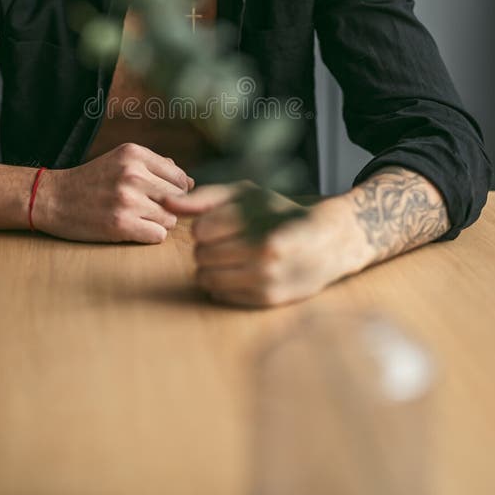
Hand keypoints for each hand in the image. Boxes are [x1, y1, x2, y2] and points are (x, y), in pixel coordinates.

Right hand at [32, 143, 193, 243]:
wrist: (52, 198)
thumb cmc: (91, 181)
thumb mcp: (120, 160)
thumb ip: (155, 166)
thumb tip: (189, 181)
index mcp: (135, 154)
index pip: (179, 177)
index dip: (175, 190)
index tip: (161, 197)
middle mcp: (133, 174)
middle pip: (178, 199)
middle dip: (168, 207)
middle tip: (146, 209)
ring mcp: (127, 199)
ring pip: (170, 219)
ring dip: (158, 223)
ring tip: (136, 218)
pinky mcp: (120, 224)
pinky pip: (158, 235)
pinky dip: (149, 236)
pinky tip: (133, 230)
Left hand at [164, 185, 364, 306]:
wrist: (328, 242)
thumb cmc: (278, 213)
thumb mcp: (246, 194)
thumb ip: (204, 197)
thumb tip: (167, 202)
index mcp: (255, 219)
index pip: (200, 230)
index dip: (207, 226)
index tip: (224, 225)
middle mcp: (262, 250)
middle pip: (200, 254)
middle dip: (209, 247)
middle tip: (231, 241)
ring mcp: (266, 277)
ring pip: (205, 278)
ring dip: (213, 267)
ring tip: (234, 256)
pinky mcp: (268, 300)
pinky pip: (220, 295)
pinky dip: (225, 284)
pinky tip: (244, 272)